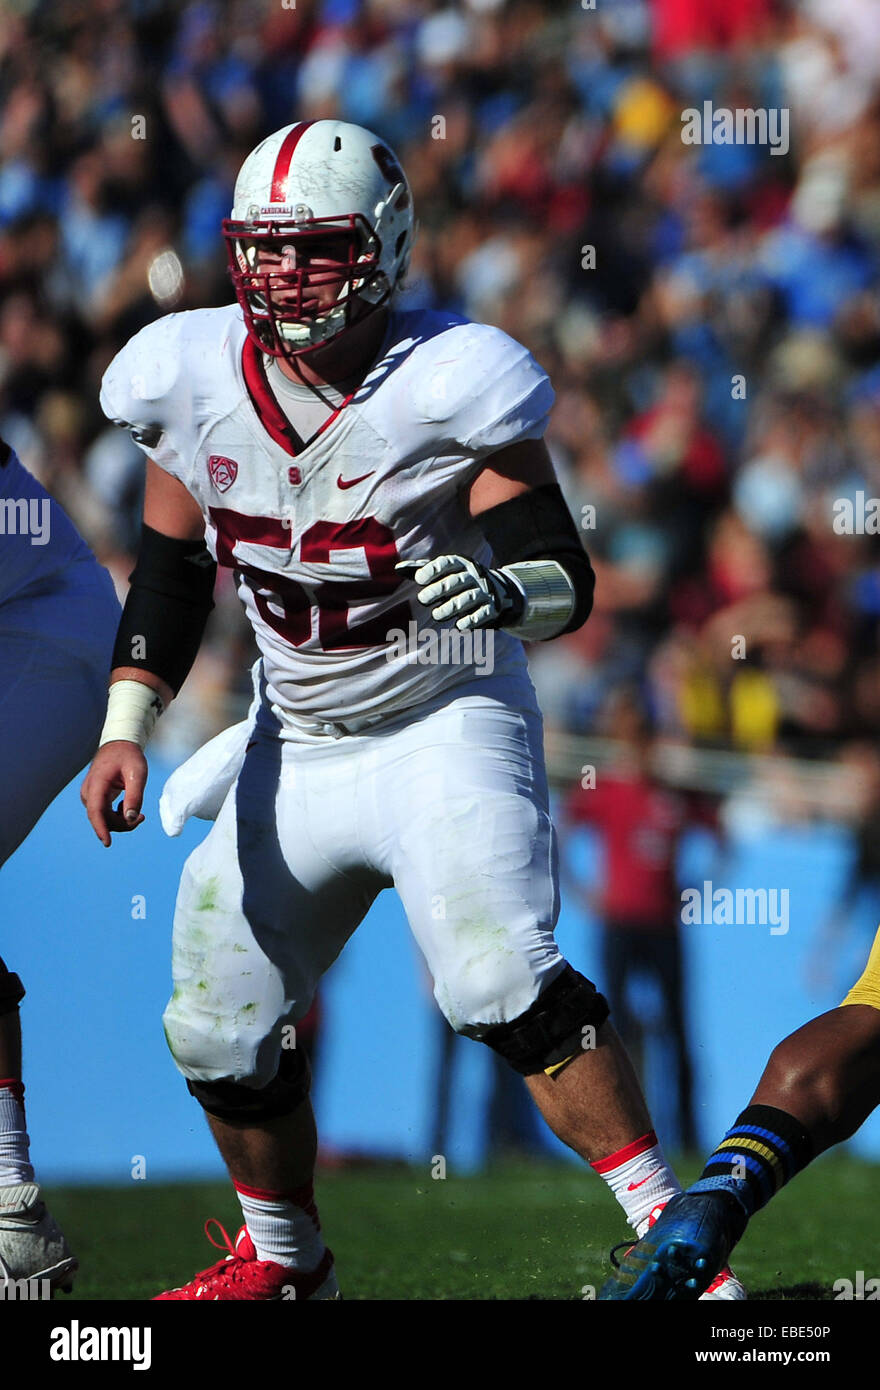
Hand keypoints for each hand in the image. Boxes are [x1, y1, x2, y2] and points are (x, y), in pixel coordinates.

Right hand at [81, 741, 147, 845]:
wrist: (119, 745)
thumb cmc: (129, 757)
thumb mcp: (137, 774)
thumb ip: (135, 796)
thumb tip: (131, 818)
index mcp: (97, 784)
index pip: (96, 811)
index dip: (101, 828)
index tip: (107, 842)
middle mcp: (89, 792)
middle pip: (101, 818)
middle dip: (122, 824)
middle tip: (142, 817)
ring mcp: (90, 795)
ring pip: (102, 818)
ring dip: (120, 821)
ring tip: (139, 813)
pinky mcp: (94, 797)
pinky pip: (103, 814)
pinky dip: (117, 817)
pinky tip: (127, 808)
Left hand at [396, 555, 522, 631]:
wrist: (499, 592)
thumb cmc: (459, 581)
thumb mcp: (444, 572)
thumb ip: (422, 570)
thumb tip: (397, 568)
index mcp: (461, 564)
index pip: (447, 563)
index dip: (432, 570)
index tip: (419, 579)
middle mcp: (474, 576)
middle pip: (455, 582)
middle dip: (438, 590)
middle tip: (423, 599)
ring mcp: (485, 592)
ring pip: (467, 599)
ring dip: (450, 608)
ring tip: (436, 615)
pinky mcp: (492, 608)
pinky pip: (482, 614)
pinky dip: (471, 620)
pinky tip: (459, 626)